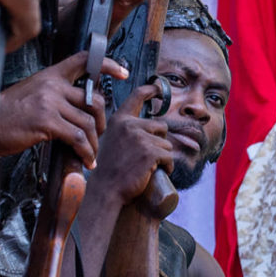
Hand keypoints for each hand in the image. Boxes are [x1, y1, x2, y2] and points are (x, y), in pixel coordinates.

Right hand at [0, 52, 127, 164]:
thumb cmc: (7, 115)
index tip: (124, 73)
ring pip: (88, 122)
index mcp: (50, 76)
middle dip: (102, 121)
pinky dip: (86, 152)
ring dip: (94, 143)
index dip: (108, 64)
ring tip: (91, 154)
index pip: (83, 61)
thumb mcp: (32, 94)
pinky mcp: (46, 122)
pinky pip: (78, 138)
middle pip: (94, 100)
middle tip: (99, 135)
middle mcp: (52, 86)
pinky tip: (86, 161)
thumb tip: (80, 108)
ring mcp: (49, 103)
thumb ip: (55, 95)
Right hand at [90, 83, 172, 203]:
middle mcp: (129, 125)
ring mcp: (140, 137)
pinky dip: (167, 166)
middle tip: (145, 157)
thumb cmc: (110, 170)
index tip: (158, 87)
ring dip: (162, 157)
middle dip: (159, 141)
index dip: (150, 90)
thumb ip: (127, 132)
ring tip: (146, 167)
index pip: (136, 97)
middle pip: (161, 126)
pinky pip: (169, 157)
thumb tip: (149, 129)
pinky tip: (155, 172)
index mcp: (119, 120)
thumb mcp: (113, 142)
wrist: (106, 189)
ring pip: (166, 144)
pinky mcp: (151, 151)